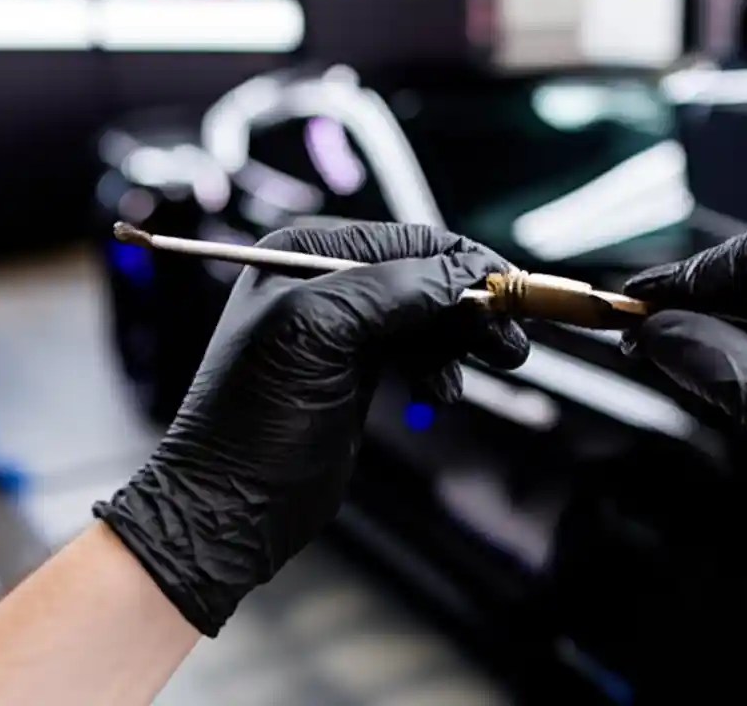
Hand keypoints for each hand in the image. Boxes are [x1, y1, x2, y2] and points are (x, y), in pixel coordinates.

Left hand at [95, 220, 527, 635]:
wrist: (231, 504)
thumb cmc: (255, 418)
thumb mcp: (316, 334)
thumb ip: (389, 292)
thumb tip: (461, 274)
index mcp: (302, 255)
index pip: (406, 242)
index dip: (464, 264)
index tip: (513, 292)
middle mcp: (322, 282)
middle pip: (424, 277)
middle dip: (473, 305)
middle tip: (514, 338)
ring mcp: (341, 327)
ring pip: (428, 314)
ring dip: (465, 337)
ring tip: (500, 361)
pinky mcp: (356, 369)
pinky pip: (418, 348)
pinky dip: (441, 365)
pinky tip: (445, 392)